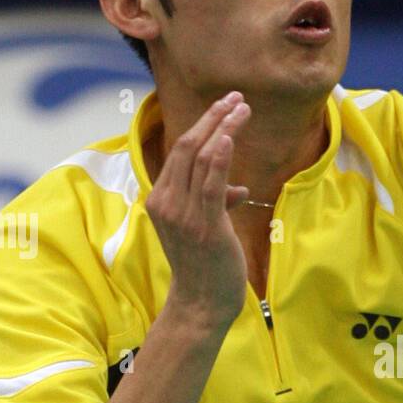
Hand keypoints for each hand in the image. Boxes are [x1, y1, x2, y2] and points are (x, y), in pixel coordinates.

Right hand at [146, 92, 252, 331]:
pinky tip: (229, 136)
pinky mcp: (204, 226)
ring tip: (243, 108)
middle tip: (236, 97)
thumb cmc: (206, 268)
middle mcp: (165, 202)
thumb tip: (235, 188)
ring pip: (199, 158)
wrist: (201, 305)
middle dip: (212, 117)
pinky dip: (218, 157)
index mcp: (160, 199)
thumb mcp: (206, 229)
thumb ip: (215, 203)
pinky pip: (209, 184)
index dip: (202, 124)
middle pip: (186, 146)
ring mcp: (182, 214)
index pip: (180, 152)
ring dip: (222, 128)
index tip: (225, 106)